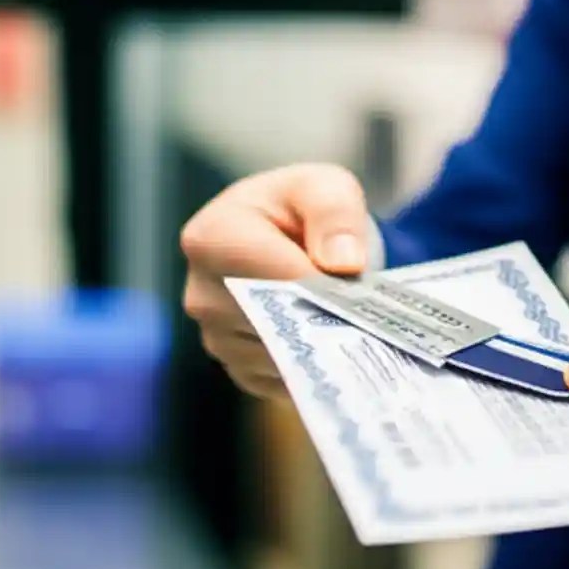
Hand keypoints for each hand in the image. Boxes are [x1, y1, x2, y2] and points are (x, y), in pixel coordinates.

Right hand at [181, 164, 375, 398]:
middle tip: (366, 312)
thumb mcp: (324, 186)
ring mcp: (217, 339)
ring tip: (351, 321)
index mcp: (211, 238)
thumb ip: (335, 211)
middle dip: (327, 318)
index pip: (274, 278)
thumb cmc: (300, 208)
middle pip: (278, 323)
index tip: (355, 287)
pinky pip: (286, 381)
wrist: (285, 240)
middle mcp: (202, 295)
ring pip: (284, 358)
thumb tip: (342, 263)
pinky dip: (316, 366)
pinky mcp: (240, 370)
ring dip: (324, 346)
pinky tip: (335, 341)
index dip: (322, 286)